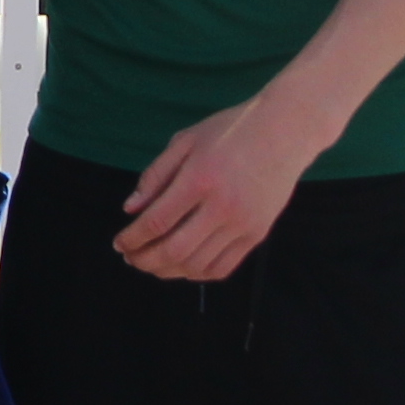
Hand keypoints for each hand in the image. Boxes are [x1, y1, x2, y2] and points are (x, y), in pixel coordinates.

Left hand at [116, 96, 329, 281]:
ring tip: (152, 263)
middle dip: (145, 260)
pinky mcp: (258, 234)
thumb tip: (130, 209)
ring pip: (197, 264)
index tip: (119, 243)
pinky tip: (183, 266)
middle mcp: (223, 206)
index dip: (132, 238)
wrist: (285, 131)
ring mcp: (243, 224)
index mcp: (199, 179)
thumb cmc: (230, 130)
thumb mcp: (186, 141)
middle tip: (131, 258)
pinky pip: (223, 267)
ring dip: (168, 270)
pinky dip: (198, 273)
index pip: (156, 222)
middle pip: (174, 250)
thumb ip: (156, 175)